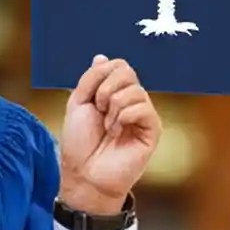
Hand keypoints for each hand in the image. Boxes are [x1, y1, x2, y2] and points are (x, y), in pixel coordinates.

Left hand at [60, 55, 162, 214]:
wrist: (85, 172)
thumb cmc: (79, 142)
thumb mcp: (77, 103)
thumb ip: (90, 79)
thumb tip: (102, 57)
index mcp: (113, 93)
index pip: (117, 65)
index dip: (100, 75)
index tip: (89, 96)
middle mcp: (130, 101)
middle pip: (127, 71)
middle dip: (105, 88)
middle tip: (98, 109)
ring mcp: (142, 115)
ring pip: (135, 89)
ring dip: (113, 105)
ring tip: (108, 125)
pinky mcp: (152, 129)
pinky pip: (144, 108)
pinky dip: (124, 116)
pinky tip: (117, 131)